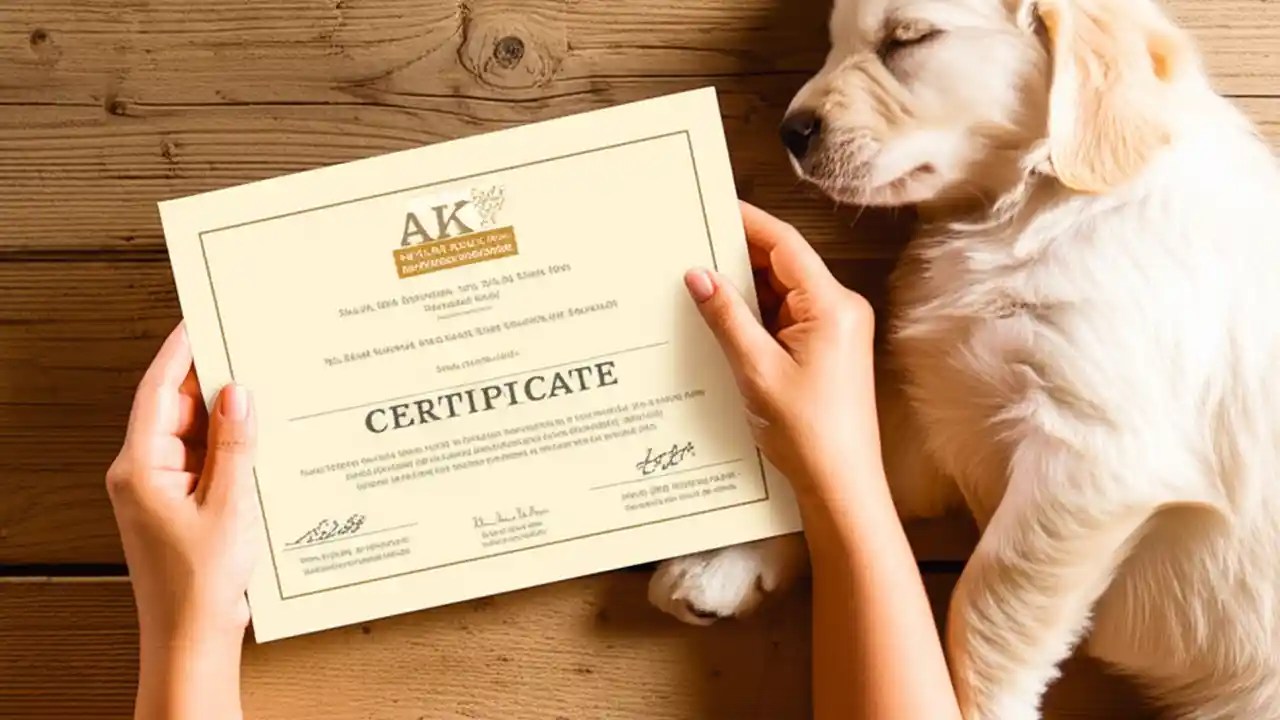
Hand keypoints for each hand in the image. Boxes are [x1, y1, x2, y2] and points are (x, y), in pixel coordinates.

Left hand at [106, 323, 258, 718]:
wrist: (193, 637)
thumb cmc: (200, 584)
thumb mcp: (228, 505)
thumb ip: (233, 444)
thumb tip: (236, 392)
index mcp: (140, 467)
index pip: (158, 390)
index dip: (181, 350)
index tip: (203, 318)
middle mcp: (144, 472)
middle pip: (178, 408)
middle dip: (214, 380)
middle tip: (252, 349)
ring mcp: (162, 490)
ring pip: (195, 434)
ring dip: (227, 417)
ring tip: (266, 393)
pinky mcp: (182, 505)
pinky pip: (205, 461)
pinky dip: (230, 447)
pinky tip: (262, 441)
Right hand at [684, 201, 879, 501]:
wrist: (841, 485)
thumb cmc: (809, 433)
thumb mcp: (756, 370)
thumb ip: (727, 317)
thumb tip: (698, 275)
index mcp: (832, 306)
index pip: (784, 244)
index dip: (747, 222)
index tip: (711, 208)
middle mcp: (839, 309)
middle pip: (783, 264)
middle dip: (738, 256)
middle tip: (690, 248)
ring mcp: (835, 330)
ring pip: (781, 291)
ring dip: (744, 289)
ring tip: (699, 286)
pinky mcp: (826, 349)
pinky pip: (785, 317)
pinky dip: (755, 315)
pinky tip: (723, 321)